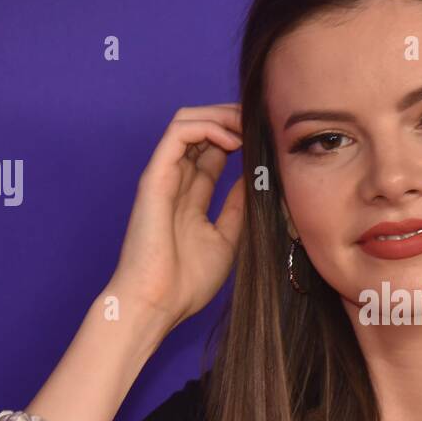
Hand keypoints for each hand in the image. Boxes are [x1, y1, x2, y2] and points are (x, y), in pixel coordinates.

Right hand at [107, 104, 245, 334]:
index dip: (239, 137)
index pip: (213, 151)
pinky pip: (178, 133)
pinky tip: (232, 140)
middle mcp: (176, 181)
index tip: (266, 140)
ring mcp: (164, 176)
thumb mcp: (226, 239)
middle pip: (202, 130)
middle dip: (233, 119)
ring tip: (248, 126)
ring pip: (187, 122)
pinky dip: (207, 127)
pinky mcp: (155, 176)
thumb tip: (254, 180)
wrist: (158, 304)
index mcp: (190, 196)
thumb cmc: (186, 282)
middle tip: (261, 123)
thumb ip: (236, 208)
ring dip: (221, 116)